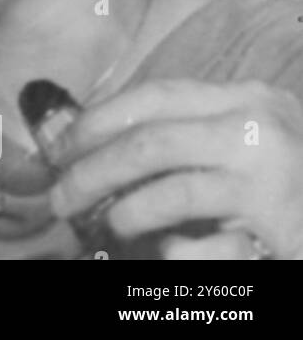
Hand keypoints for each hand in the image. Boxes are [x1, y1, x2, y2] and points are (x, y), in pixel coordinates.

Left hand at [49, 79, 302, 258]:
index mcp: (244, 100)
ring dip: (119, 206)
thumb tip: (92, 148)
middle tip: (59, 197)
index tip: (58, 147)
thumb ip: (188, 137)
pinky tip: (153, 243)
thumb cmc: (291, 185)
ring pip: (166, 183)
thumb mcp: (245, 144)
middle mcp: (258, 126)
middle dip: (89, 168)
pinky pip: (198, 233)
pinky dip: (165, 240)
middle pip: (148, 139)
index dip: (97, 120)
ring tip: (100, 221)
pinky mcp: (276, 223)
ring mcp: (270, 175)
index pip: (154, 96)